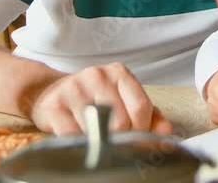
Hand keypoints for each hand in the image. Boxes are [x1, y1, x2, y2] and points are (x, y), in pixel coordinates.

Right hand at [28, 62, 172, 134]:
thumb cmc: (94, 99)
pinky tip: (81, 142)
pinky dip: (80, 145)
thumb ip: (150, 116)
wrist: (51, 93)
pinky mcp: (54, 106)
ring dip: (101, 142)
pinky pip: (73, 135)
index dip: (143, 131)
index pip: (140, 107)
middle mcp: (97, 76)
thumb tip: (167, 134)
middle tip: (117, 145)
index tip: (140, 142)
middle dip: (123, 140)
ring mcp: (74, 89)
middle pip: (121, 121)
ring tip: (99, 141)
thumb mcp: (124, 101)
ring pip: (98, 129)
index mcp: (119, 73)